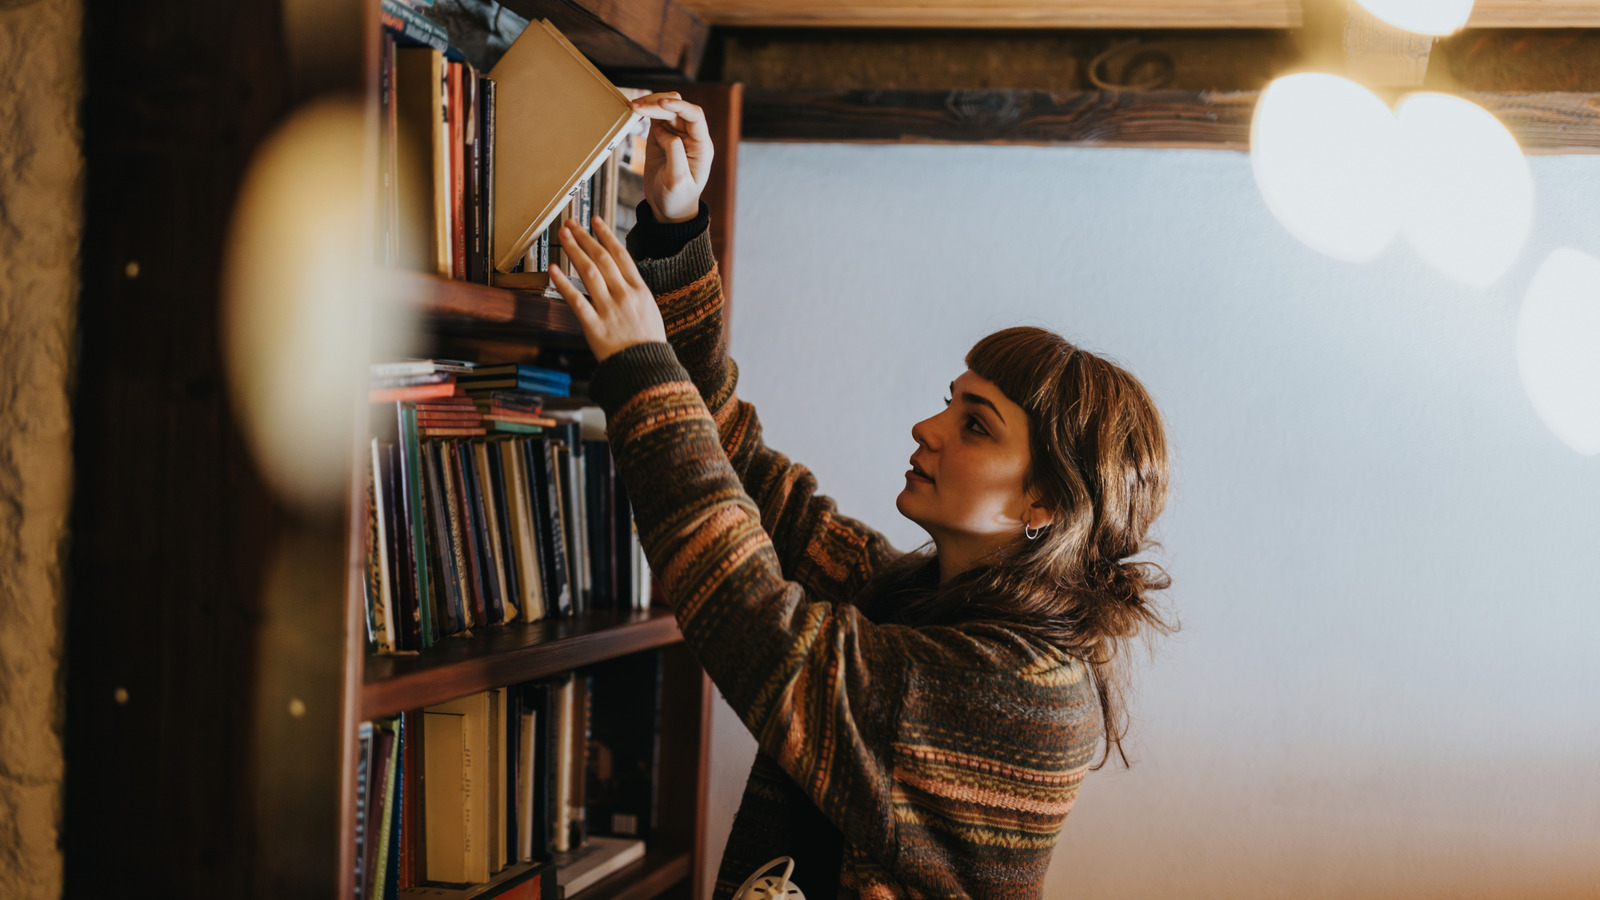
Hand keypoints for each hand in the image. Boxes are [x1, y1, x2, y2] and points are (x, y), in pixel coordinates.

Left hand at [550, 215, 665, 362]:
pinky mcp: (595, 327)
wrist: (647, 370)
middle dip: (585, 238)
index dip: (606, 236)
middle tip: (571, 223)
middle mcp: (625, 296)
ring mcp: (610, 310)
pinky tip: (553, 270)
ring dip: (574, 251)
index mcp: (640, 291)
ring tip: (563, 236)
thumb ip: (634, 292)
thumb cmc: (647, 343)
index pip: (621, 255)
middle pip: (602, 259)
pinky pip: (577, 301)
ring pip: (589, 273)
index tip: (595, 221)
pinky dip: (564, 284)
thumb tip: (620, 275)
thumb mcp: (649, 311)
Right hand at [630, 92, 712, 223]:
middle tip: (635, 107)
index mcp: (701, 146)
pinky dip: (645, 111)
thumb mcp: (677, 181)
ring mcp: (676, 135)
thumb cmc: (677, 199)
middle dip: (657, 103)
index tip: (661, 102)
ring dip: (650, 104)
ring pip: (666, 108)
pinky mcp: (661, 137)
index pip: (695, 116)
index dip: (679, 105)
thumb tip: (664, 131)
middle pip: (678, 108)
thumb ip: (674, 154)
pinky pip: (655, 116)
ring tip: (632, 107)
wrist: (668, 210)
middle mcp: (691, 137)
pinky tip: (633, 111)